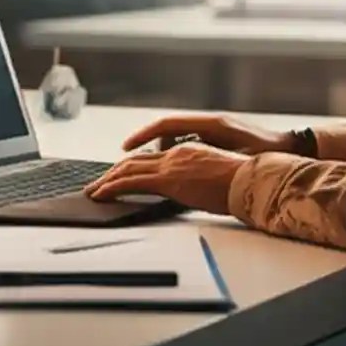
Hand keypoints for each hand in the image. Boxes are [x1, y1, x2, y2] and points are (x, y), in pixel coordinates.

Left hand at [84, 143, 248, 213]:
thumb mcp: (219, 180)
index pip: (155, 157)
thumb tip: (197, 192)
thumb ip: (202, 182)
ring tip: (94, 191)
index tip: (124, 173)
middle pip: (137, 161)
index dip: (136, 165)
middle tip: (100, 183)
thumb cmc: (244, 184)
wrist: (251, 181)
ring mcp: (171, 164)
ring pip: (129, 169)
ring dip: (108, 180)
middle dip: (115, 172)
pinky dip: (112, 187)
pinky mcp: (167, 179)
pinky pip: (130, 182)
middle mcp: (177, 153)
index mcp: (190, 152)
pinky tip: (101, 194)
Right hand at [120, 114, 294, 154]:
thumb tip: (181, 163)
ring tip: (147, 170)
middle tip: (123, 162)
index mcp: (211, 124)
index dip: (143, 135)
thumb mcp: (237, 158)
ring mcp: (213, 129)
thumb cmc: (267, 155)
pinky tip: (173, 171)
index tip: (126, 148)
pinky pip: (188, 143)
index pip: (167, 125)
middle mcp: (209, 123)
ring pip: (176, 138)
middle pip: (166, 130)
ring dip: (160, 151)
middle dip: (143, 145)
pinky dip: (176, 153)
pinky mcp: (218, 138)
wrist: (291, 148)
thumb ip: (210, 159)